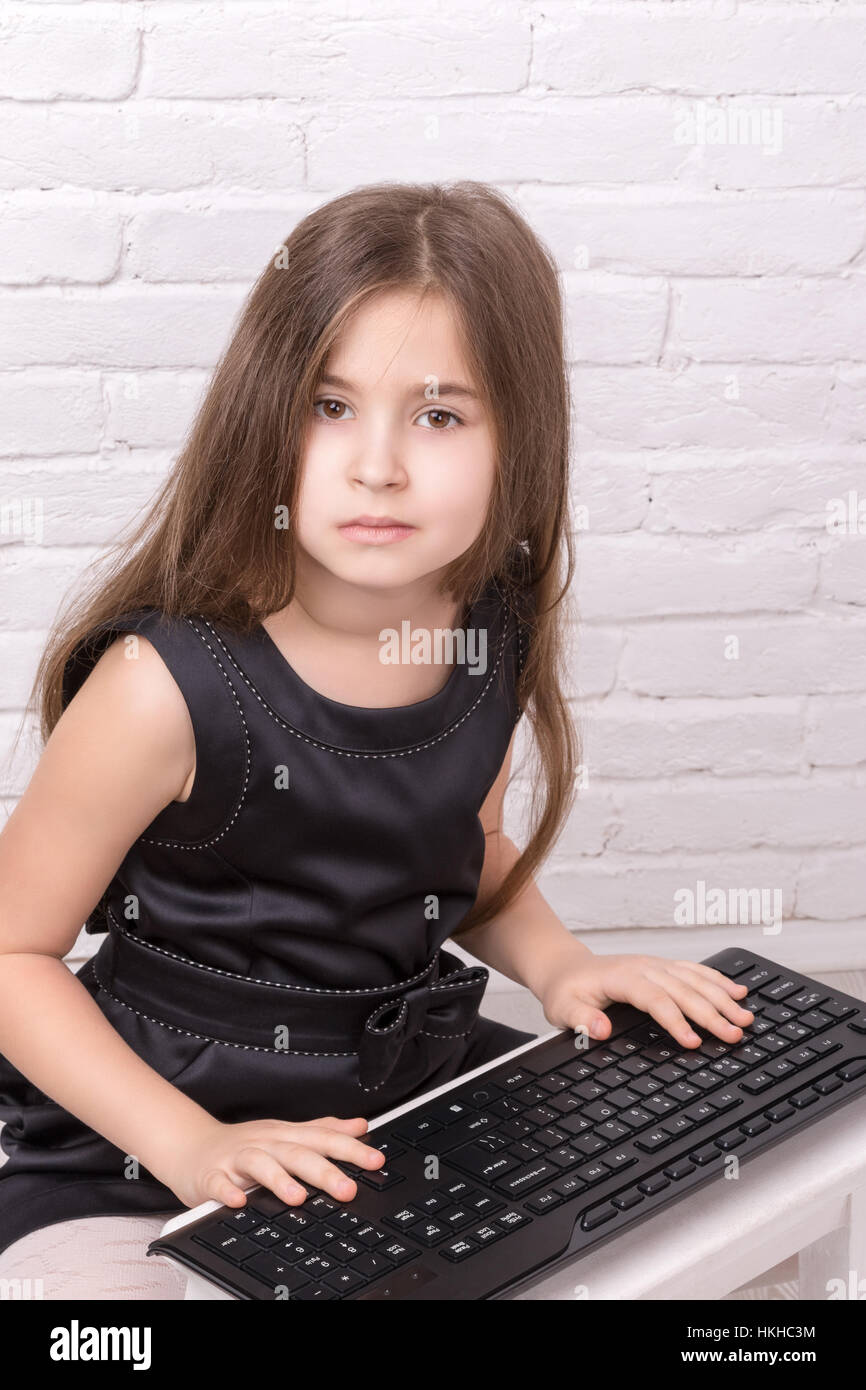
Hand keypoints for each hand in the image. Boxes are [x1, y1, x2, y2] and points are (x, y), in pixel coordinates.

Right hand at [158, 1114, 385, 1210]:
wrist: (191, 1147)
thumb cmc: (244, 1146)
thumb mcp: (286, 1133)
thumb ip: (323, 1130)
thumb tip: (360, 1125)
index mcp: (285, 1135)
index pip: (323, 1139)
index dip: (351, 1149)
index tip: (376, 1161)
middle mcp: (264, 1143)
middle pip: (296, 1153)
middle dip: (323, 1171)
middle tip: (347, 1189)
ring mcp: (236, 1158)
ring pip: (260, 1165)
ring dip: (278, 1180)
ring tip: (298, 1197)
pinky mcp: (210, 1176)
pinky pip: (218, 1183)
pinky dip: (227, 1192)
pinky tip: (238, 1202)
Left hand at [539, 952, 753, 1049]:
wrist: (567, 967)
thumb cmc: (566, 990)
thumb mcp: (563, 1008)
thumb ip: (581, 1019)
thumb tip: (600, 1030)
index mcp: (623, 978)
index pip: (655, 1000)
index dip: (675, 1020)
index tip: (694, 1042)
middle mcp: (645, 967)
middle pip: (684, 990)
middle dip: (712, 1013)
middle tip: (735, 1034)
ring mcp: (656, 965)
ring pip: (696, 980)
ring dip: (723, 998)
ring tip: (746, 1017)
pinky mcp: (663, 967)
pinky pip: (695, 972)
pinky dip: (719, 981)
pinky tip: (738, 992)